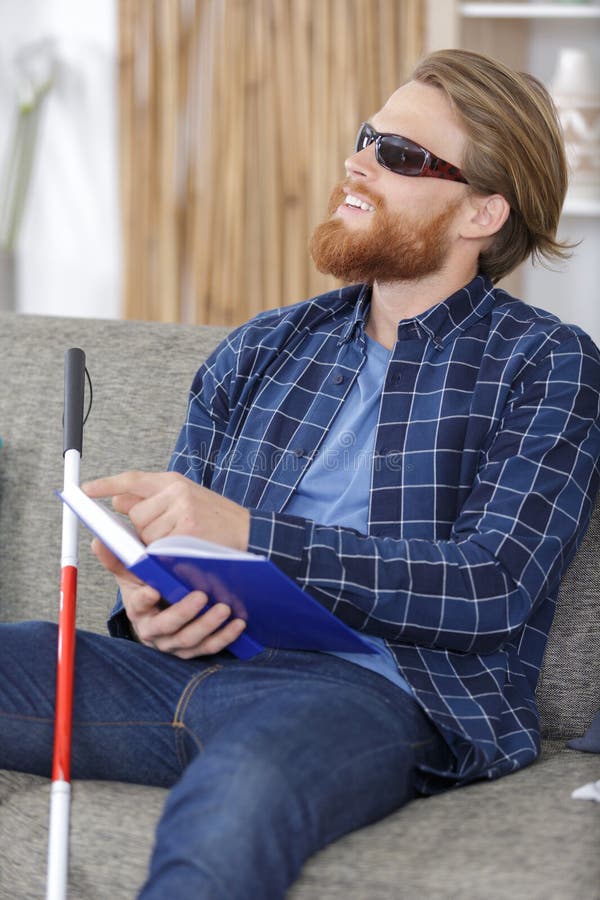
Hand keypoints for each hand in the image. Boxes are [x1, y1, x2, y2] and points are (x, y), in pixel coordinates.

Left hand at [83, 470, 250, 550]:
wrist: (250, 532)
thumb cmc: (217, 521)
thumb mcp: (186, 500)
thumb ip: (153, 500)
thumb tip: (118, 501)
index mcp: (173, 481)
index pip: (132, 480)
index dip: (107, 485)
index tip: (85, 490)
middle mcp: (175, 490)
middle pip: (135, 514)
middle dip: (143, 530)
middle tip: (167, 534)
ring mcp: (181, 508)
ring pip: (146, 532)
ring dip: (156, 543)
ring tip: (181, 540)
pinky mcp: (187, 527)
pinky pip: (160, 545)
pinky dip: (166, 552)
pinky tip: (185, 547)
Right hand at [91, 538, 246, 657]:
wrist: (161, 606)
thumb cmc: (148, 585)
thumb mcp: (132, 572)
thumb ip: (118, 558)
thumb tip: (98, 541)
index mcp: (137, 610)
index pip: (137, 606)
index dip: (144, 600)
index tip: (154, 590)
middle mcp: (154, 631)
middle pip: (167, 628)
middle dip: (184, 613)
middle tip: (201, 596)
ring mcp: (174, 643)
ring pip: (189, 640)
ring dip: (208, 625)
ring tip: (224, 608)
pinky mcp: (194, 649)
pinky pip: (210, 647)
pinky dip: (225, 637)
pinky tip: (238, 623)